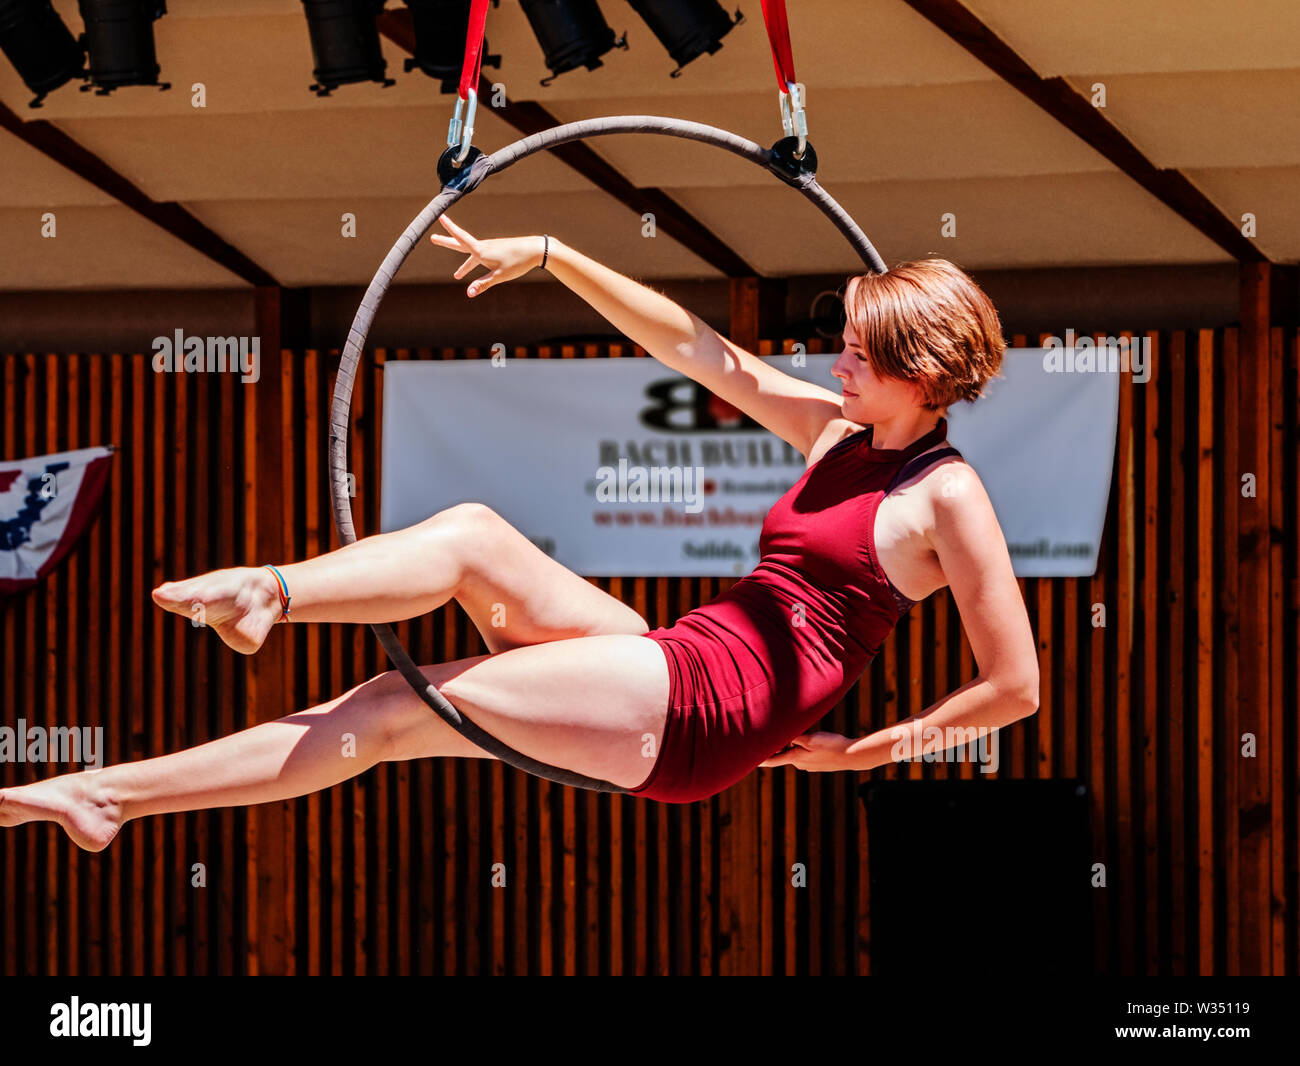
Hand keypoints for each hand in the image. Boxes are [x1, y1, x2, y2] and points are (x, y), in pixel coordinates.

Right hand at [428, 214, 543, 297]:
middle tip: (433, 238)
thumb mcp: (500, 276)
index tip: (440, 216)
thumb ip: (483, 284)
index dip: (449, 229)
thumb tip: (468, 293)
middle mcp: (484, 247)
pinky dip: (475, 264)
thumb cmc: (518, 262)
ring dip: (464, 264)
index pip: (461, 238)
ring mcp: (490, 248)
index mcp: (481, 251)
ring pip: (472, 255)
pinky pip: (481, 257)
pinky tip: (481, 271)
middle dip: (447, 242)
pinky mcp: (497, 250)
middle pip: (461, 244)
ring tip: (457, 275)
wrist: (535, 250)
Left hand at [759, 731, 855, 771]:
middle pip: (783, 754)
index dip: (759, 759)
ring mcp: (809, 765)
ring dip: (792, 745)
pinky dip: (803, 748)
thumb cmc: (831, 745)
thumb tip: (783, 738)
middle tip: (768, 738)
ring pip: (795, 753)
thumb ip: (794, 738)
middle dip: (776, 747)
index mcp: (795, 758)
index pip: (772, 760)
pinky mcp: (817, 763)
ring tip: (794, 735)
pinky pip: (805, 754)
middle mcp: (800, 764)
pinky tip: (812, 742)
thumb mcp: (810, 739)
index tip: (747, 760)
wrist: (851, 756)